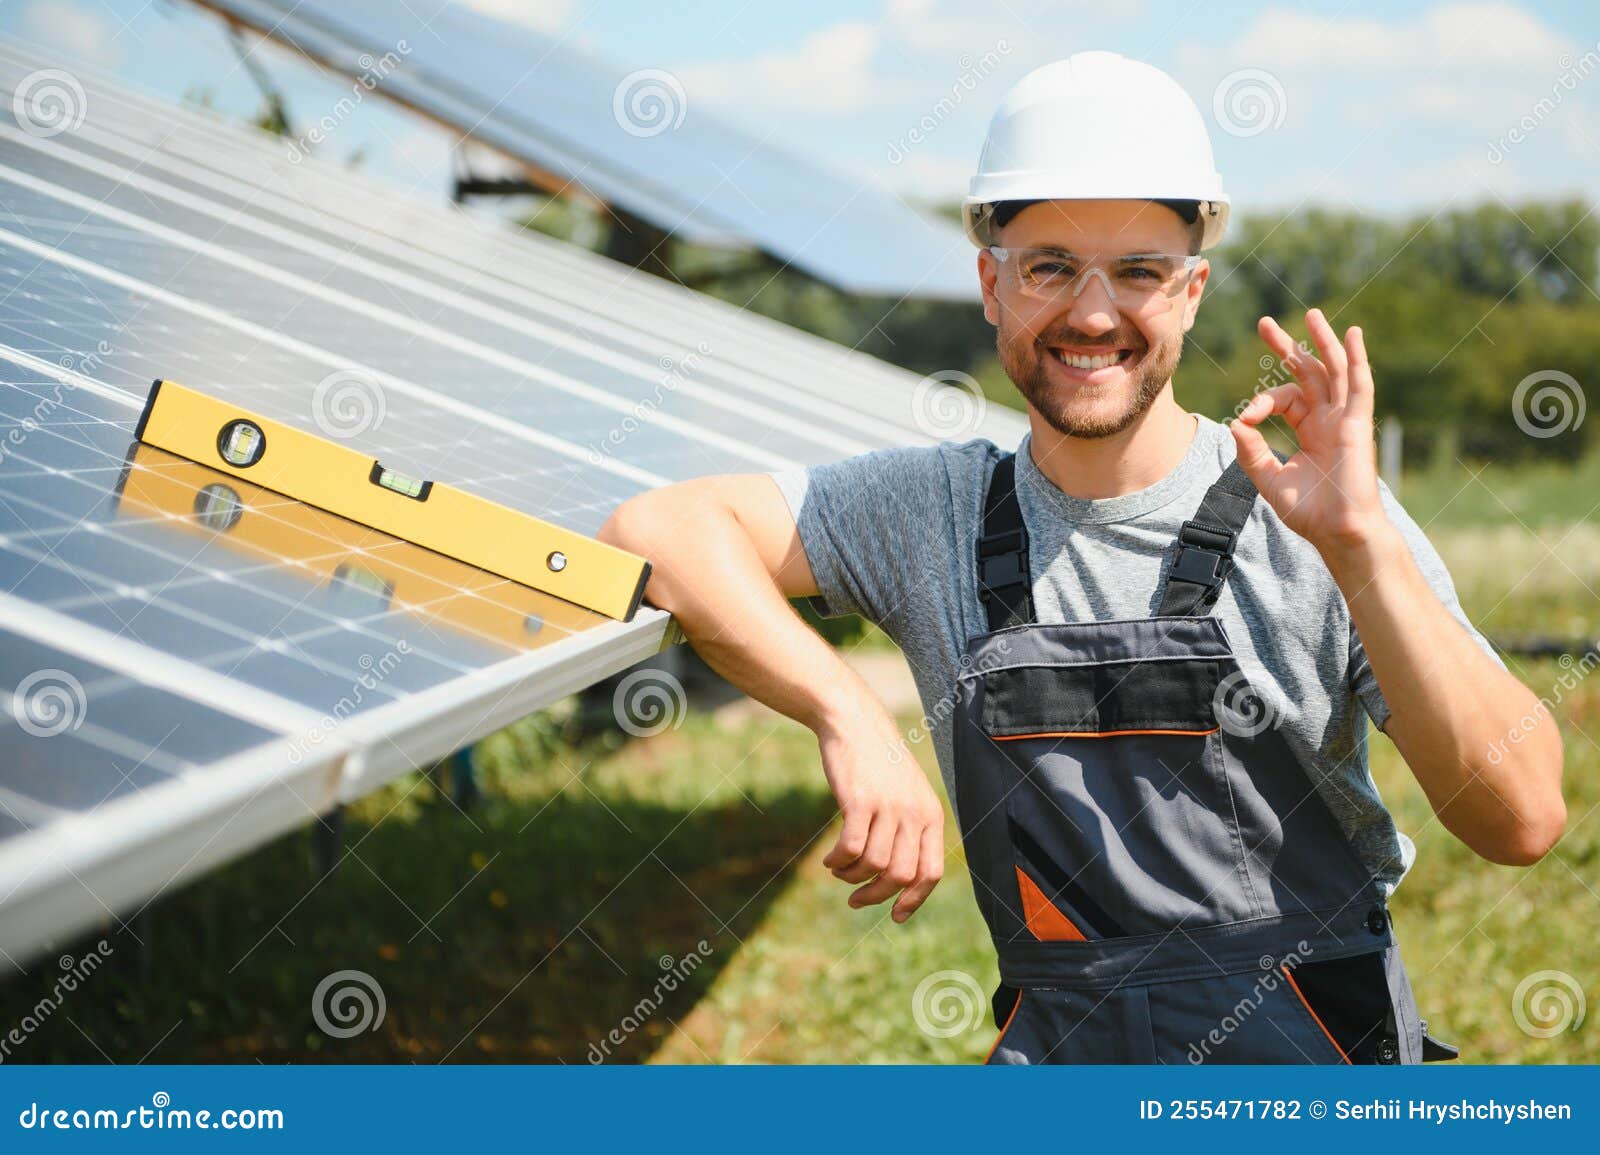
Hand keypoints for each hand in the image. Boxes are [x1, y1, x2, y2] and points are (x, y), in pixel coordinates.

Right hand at [816, 711, 944, 922]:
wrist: (854, 722)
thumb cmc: (877, 763)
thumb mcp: (905, 794)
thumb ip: (908, 830)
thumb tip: (899, 879)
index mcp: (931, 814)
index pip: (931, 872)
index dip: (914, 900)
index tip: (896, 916)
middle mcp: (915, 812)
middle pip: (901, 875)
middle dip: (876, 895)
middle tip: (855, 899)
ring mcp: (889, 806)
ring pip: (873, 865)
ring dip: (852, 877)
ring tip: (839, 871)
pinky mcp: (860, 801)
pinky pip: (850, 849)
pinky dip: (838, 862)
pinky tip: (829, 860)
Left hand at [1231, 307, 1389, 556]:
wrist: (1337, 531)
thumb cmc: (1308, 510)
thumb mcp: (1268, 478)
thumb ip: (1251, 450)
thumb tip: (1235, 421)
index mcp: (1310, 430)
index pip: (1283, 399)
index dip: (1260, 401)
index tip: (1246, 418)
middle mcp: (1328, 419)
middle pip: (1308, 373)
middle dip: (1287, 347)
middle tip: (1265, 324)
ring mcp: (1344, 419)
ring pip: (1335, 370)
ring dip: (1322, 342)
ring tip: (1311, 314)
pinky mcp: (1358, 424)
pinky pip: (1360, 385)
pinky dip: (1357, 359)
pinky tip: (1352, 335)